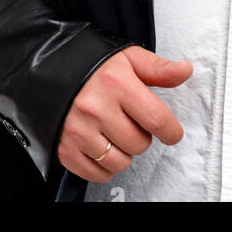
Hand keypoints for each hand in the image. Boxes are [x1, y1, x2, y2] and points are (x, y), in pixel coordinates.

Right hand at [57, 44, 191, 179]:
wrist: (46, 69)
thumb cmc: (90, 63)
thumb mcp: (127, 57)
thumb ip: (158, 69)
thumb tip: (185, 71)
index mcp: (117, 84)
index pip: (156, 119)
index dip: (171, 131)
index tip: (172, 132)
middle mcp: (97, 109)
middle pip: (140, 144)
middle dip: (142, 136)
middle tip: (131, 121)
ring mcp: (79, 131)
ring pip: (121, 162)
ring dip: (124, 152)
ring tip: (116, 132)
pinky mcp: (65, 148)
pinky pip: (97, 174)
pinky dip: (104, 166)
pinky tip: (102, 146)